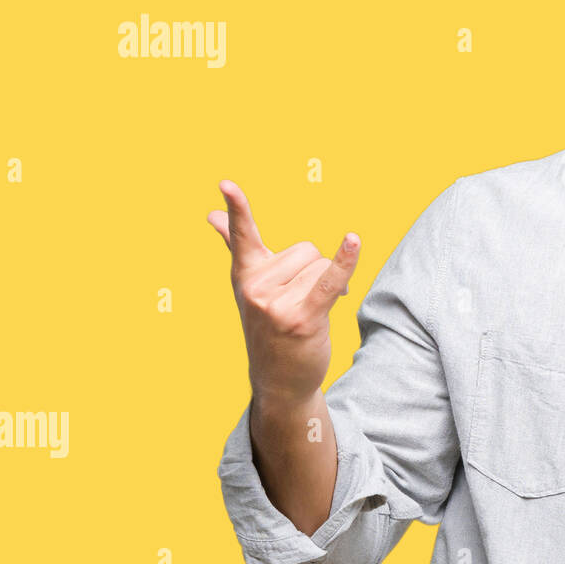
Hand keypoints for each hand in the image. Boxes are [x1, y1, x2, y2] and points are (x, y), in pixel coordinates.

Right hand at [207, 179, 360, 405]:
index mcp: (245, 273)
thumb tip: (210, 215)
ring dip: (328, 286)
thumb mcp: (250, 285)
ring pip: (321, 267)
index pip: (242, 234)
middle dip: (313, 271)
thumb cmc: (268, 323)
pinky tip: (354, 240)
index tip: (226, 183)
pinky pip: (329, 280)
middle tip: (300, 301)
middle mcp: (256, 287)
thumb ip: (235, 246)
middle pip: (306, 250)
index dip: (237, 208)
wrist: (279, 379)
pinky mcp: (303, 317)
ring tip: (311, 312)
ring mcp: (276, 304)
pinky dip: (345, 261)